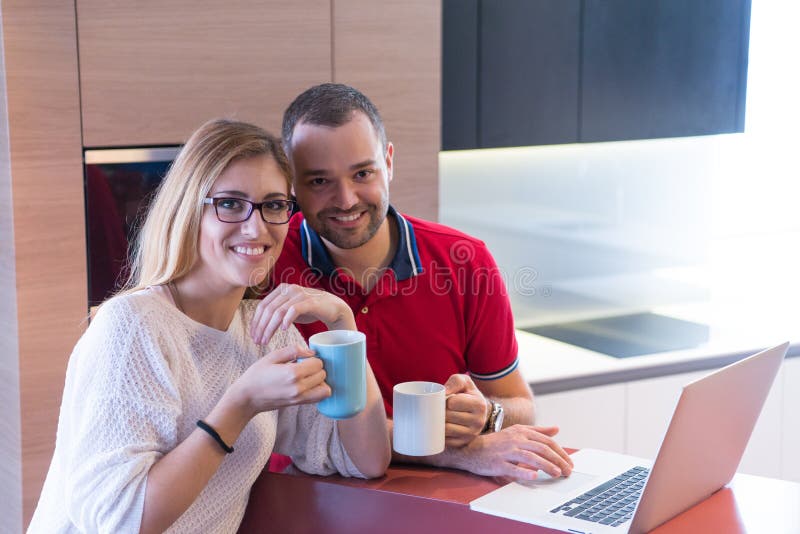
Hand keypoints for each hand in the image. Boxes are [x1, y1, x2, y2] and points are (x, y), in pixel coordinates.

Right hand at [233, 344, 330, 415]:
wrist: (246, 398)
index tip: (304, 358)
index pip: (318, 363)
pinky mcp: (298, 404)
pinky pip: (318, 398)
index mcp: (292, 373)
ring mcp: (299, 398)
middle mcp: (299, 387)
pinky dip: (318, 390)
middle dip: (317, 368)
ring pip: (325, 389)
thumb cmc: (257, 375)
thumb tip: (311, 352)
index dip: (313, 358)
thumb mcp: (272, 356)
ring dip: (321, 381)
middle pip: (323, 375)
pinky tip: (308, 384)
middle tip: (306, 366)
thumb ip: (293, 350)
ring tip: (309, 376)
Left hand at [250, 283, 355, 344]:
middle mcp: (289, 289)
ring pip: (278, 312)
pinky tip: (283, 330)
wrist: (334, 308)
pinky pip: (293, 310)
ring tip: (266, 340)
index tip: (253, 335)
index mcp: (282, 289)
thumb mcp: (290, 308)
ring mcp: (300, 294)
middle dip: (261, 327)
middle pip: (268, 309)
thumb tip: (260, 324)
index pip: (263, 305)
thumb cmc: (310, 310)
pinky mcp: (310, 302)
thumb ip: (277, 311)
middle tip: (258, 341)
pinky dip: (286, 321)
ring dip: (270, 328)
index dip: (256, 321)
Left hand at [443, 374, 489, 446]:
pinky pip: (445, 441)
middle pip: (448, 416)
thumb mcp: (464, 382)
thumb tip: (444, 393)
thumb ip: (456, 381)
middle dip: (440, 411)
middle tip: (440, 407)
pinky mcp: (463, 443)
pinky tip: (441, 427)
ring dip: (438, 423)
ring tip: (439, 416)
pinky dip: (440, 434)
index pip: (452, 403)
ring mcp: (471, 434)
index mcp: (479, 404)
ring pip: (446, 430)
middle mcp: (478, 421)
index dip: (444, 399)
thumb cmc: (467, 394)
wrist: (477, 411)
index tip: (446, 398)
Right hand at [459, 425, 573, 480]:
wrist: (470, 449)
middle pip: (542, 448)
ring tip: (557, 474)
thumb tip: (556, 429)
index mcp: (521, 431)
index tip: (569, 463)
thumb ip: (537, 430)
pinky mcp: (498, 463)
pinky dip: (525, 472)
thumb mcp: (517, 432)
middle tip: (568, 471)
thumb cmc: (496, 443)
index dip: (560, 452)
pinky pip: (513, 468)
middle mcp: (515, 439)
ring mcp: (506, 451)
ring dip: (546, 466)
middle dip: (558, 460)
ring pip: (531, 457)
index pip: (546, 441)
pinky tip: (535, 476)